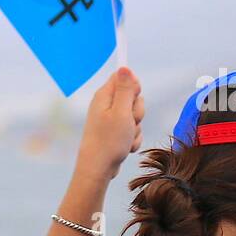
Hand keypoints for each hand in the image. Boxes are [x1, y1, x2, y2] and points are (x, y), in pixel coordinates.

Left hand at [74, 67, 143, 181]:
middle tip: (130, 121)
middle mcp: (106, 105)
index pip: (123, 77)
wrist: (98, 169)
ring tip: (125, 138)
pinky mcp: (115, 132)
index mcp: (105, 96)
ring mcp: (110, 120)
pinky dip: (132, 139)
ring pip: (135, 116)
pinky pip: (132, 131)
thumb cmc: (108, 141)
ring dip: (136, 128)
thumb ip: (125, 89)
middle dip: (138, 111)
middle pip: (133, 97)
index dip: (133, 86)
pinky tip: (124, 147)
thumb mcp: (121, 112)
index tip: (133, 98)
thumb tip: (124, 66)